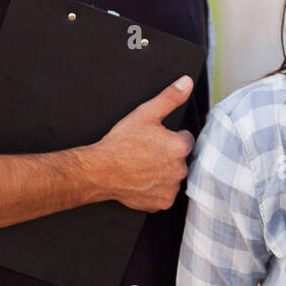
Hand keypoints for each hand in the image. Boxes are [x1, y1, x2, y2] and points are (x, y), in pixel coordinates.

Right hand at [91, 75, 195, 211]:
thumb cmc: (120, 143)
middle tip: (146, 154)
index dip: (170, 138)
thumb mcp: (145, 113)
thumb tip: (186, 83)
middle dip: (168, 156)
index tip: (154, 140)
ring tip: (143, 167)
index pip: (186, 139)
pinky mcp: (163, 202)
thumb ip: (170, 97)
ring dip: (163, 173)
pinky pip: (165, 194)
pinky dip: (156, 189)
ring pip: (173, 177)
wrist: (99, 171)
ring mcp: (172, 187)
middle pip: (180, 160)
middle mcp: (180, 169)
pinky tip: (143, 181)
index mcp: (180, 146)